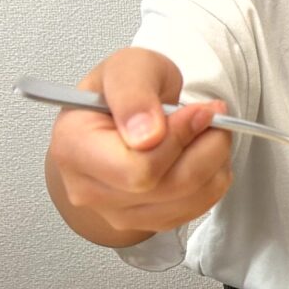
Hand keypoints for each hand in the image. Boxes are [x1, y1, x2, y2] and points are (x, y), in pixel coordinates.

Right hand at [45, 47, 231, 242]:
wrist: (127, 111)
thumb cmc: (125, 90)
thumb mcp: (129, 67)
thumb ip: (134, 93)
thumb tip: (146, 136)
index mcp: (73, 146)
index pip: (134, 168)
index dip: (177, 140)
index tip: (199, 111)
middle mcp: (88, 187)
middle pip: (165, 188)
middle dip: (204, 149)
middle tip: (213, 117)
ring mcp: (114, 211)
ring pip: (186, 202)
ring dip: (214, 164)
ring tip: (209, 132)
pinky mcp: (143, 221)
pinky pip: (194, 210)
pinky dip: (211, 181)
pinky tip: (202, 155)